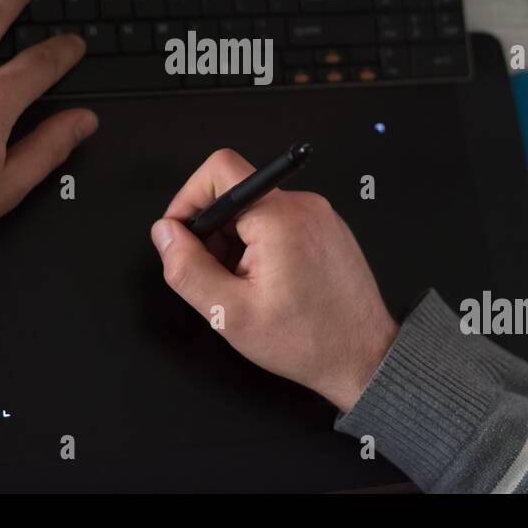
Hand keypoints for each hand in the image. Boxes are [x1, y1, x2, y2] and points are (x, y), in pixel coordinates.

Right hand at [150, 149, 397, 411]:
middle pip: (235, 193)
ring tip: (249, 287)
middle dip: (214, 232)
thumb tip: (165, 234)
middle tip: (219, 277)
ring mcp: (319, 215)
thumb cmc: (307, 341)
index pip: (220, 169)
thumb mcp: (229, 313)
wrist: (363, 358)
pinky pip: (279, 222)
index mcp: (280, 218)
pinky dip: (262, 247)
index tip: (183, 234)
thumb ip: (186, 268)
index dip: (189, 198)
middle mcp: (303, 206)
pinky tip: (271, 284)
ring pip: (255, 210)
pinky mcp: (326, 228)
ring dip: (238, 243)